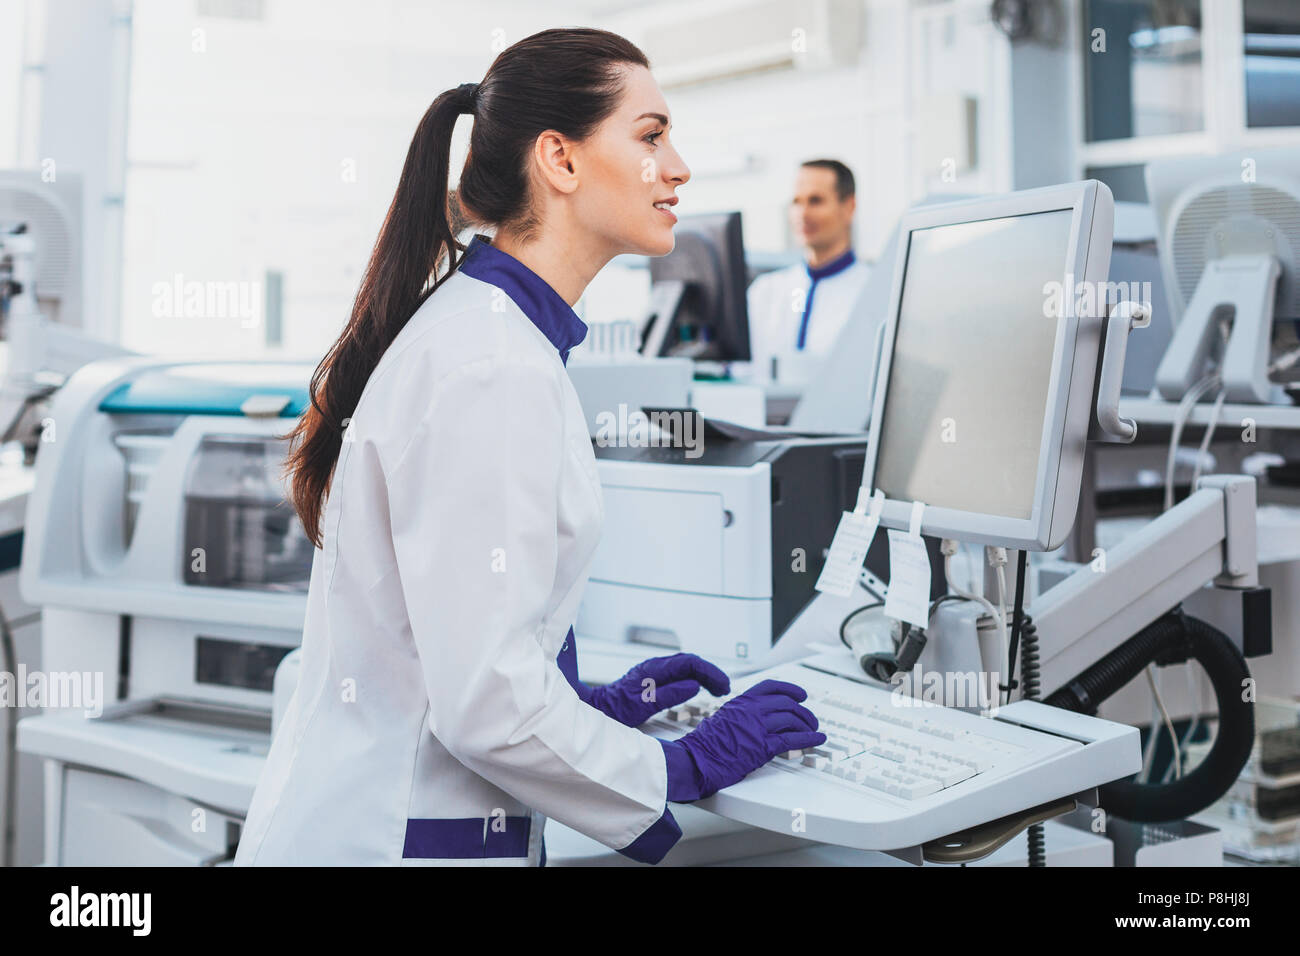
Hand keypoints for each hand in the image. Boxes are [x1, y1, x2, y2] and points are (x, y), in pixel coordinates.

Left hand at [585, 653, 729, 726]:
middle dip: (711, 673)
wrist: (596, 709)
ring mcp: (654, 672)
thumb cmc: (614, 709)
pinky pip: (679, 674)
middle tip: (725, 689)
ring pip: (686, 667)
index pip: (690, 663)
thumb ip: (668, 694)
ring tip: (718, 689)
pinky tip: (699, 688)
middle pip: (690, 662)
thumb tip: (694, 686)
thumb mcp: (642, 705)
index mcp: (655, 670)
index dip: (710, 672)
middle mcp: (656, 667)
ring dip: (704, 676)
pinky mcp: (653, 679)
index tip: (723, 685)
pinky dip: (694, 679)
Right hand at [663, 679, 824, 800]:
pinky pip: (792, 739)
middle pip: (787, 703)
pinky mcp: (762, 747)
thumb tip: (760, 719)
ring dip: (807, 725)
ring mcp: (757, 727)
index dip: (790, 689)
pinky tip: (817, 740)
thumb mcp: (723, 718)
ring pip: (792, 719)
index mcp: (741, 701)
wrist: (697, 760)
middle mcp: (751, 710)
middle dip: (803, 712)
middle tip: (810, 720)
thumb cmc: (706, 745)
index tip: (801, 695)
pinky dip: (809, 739)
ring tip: (813, 732)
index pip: (771, 687)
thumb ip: (742, 714)